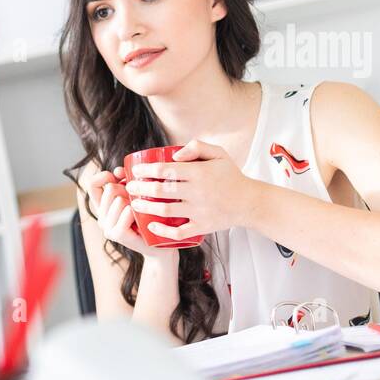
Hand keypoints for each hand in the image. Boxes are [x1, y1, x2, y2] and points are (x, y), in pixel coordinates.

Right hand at [85, 166, 178, 259]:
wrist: (161, 248)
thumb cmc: (151, 220)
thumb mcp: (137, 198)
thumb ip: (125, 183)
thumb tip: (118, 171)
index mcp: (103, 208)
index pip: (92, 184)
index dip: (104, 176)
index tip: (119, 176)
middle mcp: (101, 218)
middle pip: (110, 189)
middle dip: (128, 190)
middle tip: (138, 202)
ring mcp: (107, 228)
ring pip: (119, 200)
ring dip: (134, 202)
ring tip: (142, 213)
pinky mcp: (117, 235)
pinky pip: (126, 212)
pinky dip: (136, 211)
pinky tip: (142, 219)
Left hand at [124, 139, 260, 242]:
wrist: (250, 202)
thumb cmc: (230, 176)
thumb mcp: (219, 154)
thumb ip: (197, 147)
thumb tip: (174, 153)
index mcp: (199, 173)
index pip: (166, 170)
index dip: (147, 170)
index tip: (136, 171)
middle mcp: (198, 192)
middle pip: (161, 190)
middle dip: (141, 188)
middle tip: (129, 187)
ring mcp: (199, 211)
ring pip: (165, 210)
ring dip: (145, 207)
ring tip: (134, 203)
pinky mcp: (202, 227)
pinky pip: (179, 232)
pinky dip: (163, 230)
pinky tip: (151, 225)